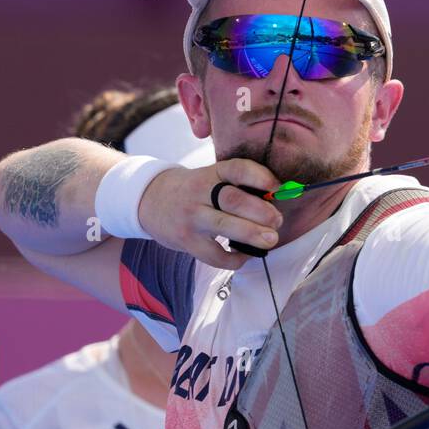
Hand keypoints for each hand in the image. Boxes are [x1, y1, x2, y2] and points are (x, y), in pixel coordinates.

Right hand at [138, 159, 284, 269]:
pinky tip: (245, 255)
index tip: (278, 188)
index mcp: (212, 173)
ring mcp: (192, 218)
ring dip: (251, 234)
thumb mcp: (211, 178)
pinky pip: (213, 255)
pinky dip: (234, 259)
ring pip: (224, 226)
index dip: (260, 177)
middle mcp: (200, 193)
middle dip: (261, 212)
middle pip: (233, 200)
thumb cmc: (194, 190)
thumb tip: (276, 201)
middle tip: (277, 221)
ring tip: (270, 239)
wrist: (150, 201)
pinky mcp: (186, 241)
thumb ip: (238, 186)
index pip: (237, 169)